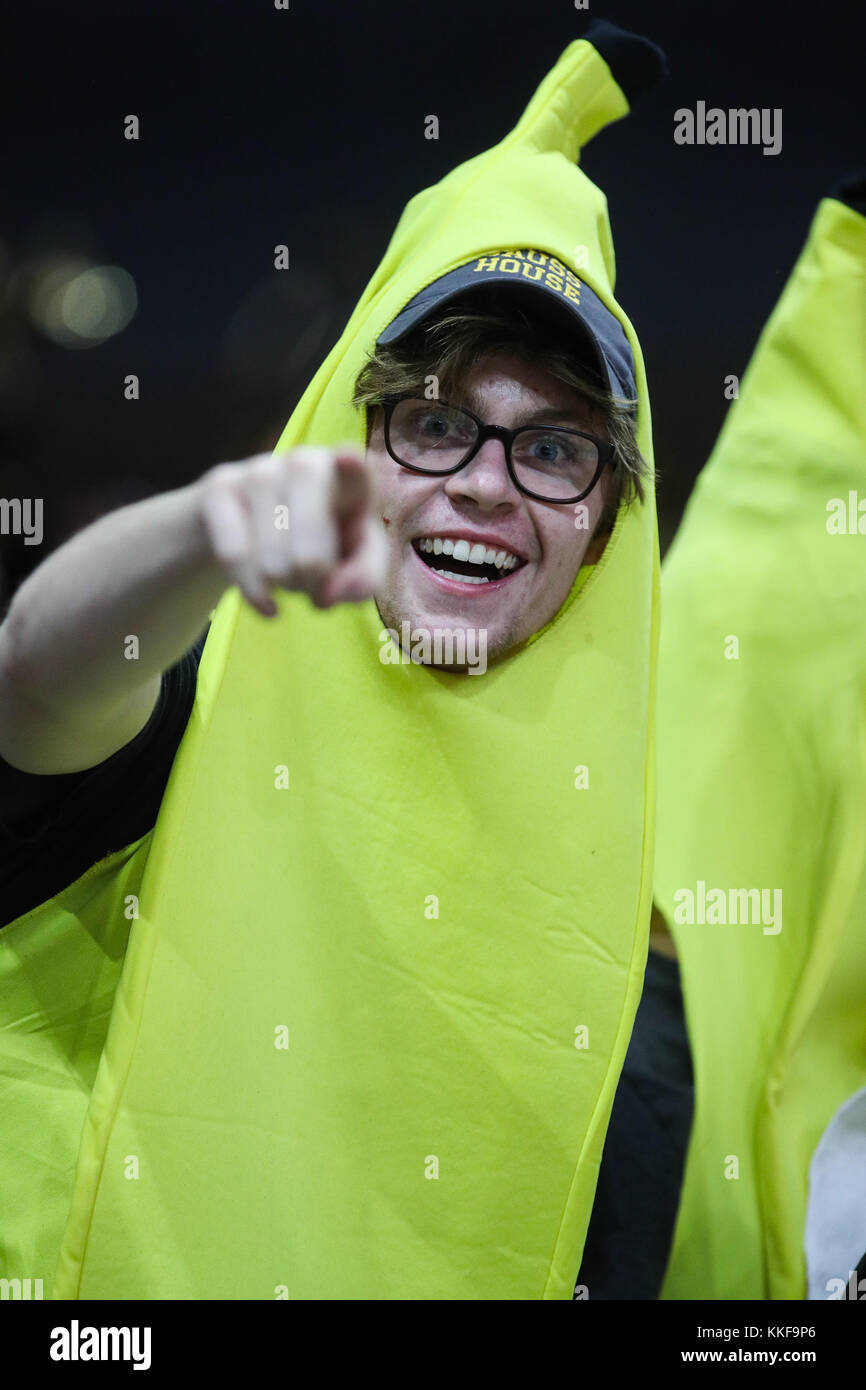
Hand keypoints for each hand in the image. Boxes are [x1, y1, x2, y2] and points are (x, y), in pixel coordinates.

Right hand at [196, 444, 387, 616]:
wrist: (250, 535)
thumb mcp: (351, 566)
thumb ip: (362, 579)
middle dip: (313, 575)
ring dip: (283, 583)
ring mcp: (260, 471)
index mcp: (349, 478)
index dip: (353, 466)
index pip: (356, 467)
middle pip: (311, 532)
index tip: (347, 458)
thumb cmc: (317, 546)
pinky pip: (234, 554)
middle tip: (314, 584)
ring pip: (272, 552)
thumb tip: (327, 593)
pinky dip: (253, 590)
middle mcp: (306, 463)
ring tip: (288, 580)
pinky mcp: (220, 487)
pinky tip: (267, 603)